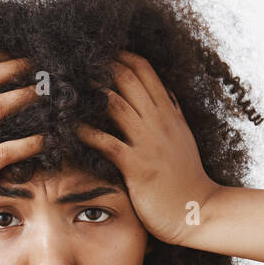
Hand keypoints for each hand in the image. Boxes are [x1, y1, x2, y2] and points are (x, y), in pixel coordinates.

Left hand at [75, 49, 220, 245]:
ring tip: (64, 88)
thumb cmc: (187, 178)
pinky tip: (68, 128)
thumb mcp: (184, 138)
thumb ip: (174, 114)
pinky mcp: (137, 167)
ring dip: (87, 93)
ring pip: (114, 104)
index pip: (144, 69)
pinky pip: (106, 142)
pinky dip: (85, 132)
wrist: (199, 210)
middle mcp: (159, 122)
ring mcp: (148, 143)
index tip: (98, 54)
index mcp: (169, 112)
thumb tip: (167, 93)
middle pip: (126, 78)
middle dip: (99, 66)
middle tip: (73, 63)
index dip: (119, 56)